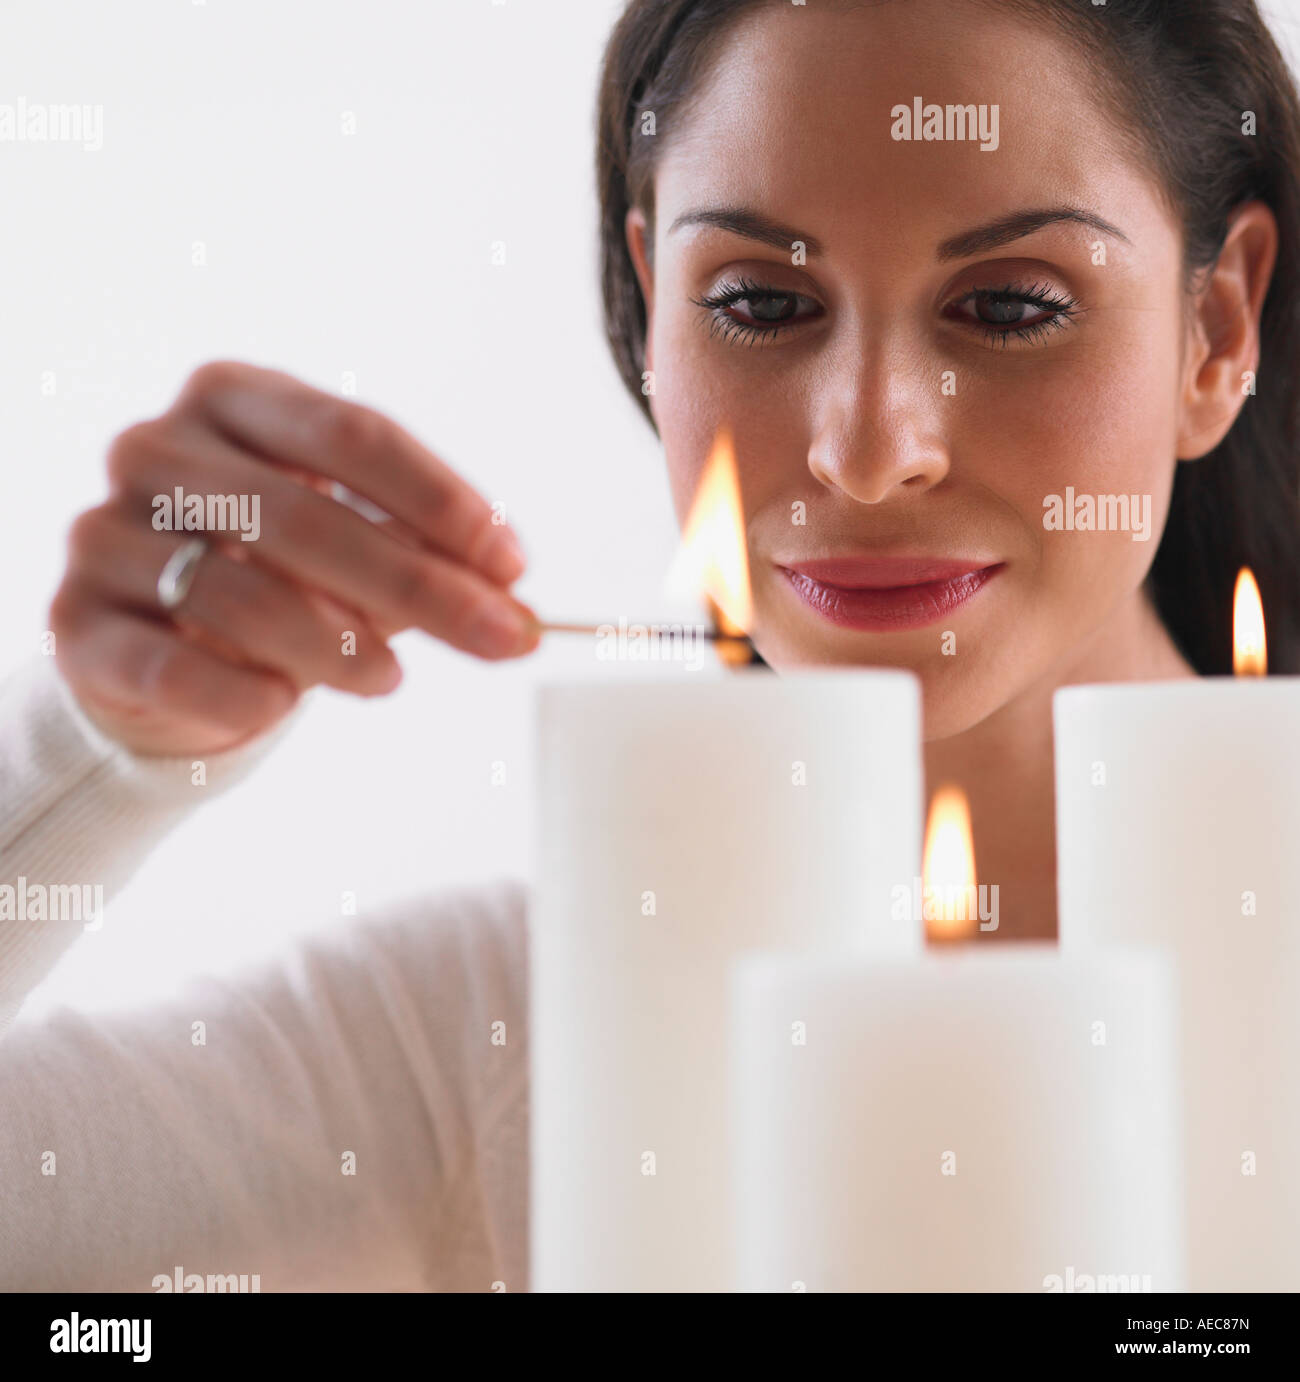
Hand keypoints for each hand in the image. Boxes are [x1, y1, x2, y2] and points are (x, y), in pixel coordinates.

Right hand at [48, 361, 539, 756]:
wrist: (155, 647)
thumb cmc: (273, 576)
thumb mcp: (350, 549)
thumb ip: (423, 558)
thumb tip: (510, 597)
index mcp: (233, 399)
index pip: (352, 434)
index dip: (443, 502)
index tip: (513, 566)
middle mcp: (156, 448)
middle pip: (308, 515)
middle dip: (422, 587)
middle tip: (500, 639)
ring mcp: (103, 531)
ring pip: (241, 594)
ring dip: (339, 648)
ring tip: (391, 680)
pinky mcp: (75, 622)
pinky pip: (172, 664)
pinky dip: (245, 694)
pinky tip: (282, 703)